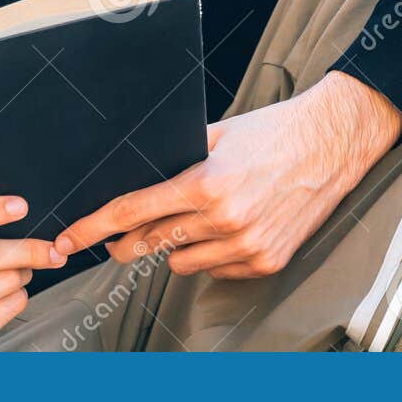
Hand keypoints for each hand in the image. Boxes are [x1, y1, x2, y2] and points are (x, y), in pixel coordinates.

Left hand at [56, 72, 401, 279]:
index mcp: (206, 183)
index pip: (132, 212)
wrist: (333, 142)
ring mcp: (247, 245)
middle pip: (149, 244)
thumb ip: (176, 158)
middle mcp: (224, 220)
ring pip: (181, 263)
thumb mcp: (218, 134)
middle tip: (116, 237)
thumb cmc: (274, 131)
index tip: (68, 239)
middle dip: (125, 242)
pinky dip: (212, 255)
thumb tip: (135, 176)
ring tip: (196, 219)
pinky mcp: (267, 261)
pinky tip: (227, 230)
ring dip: (176, 246)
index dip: (93, 228)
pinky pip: (217, 270)